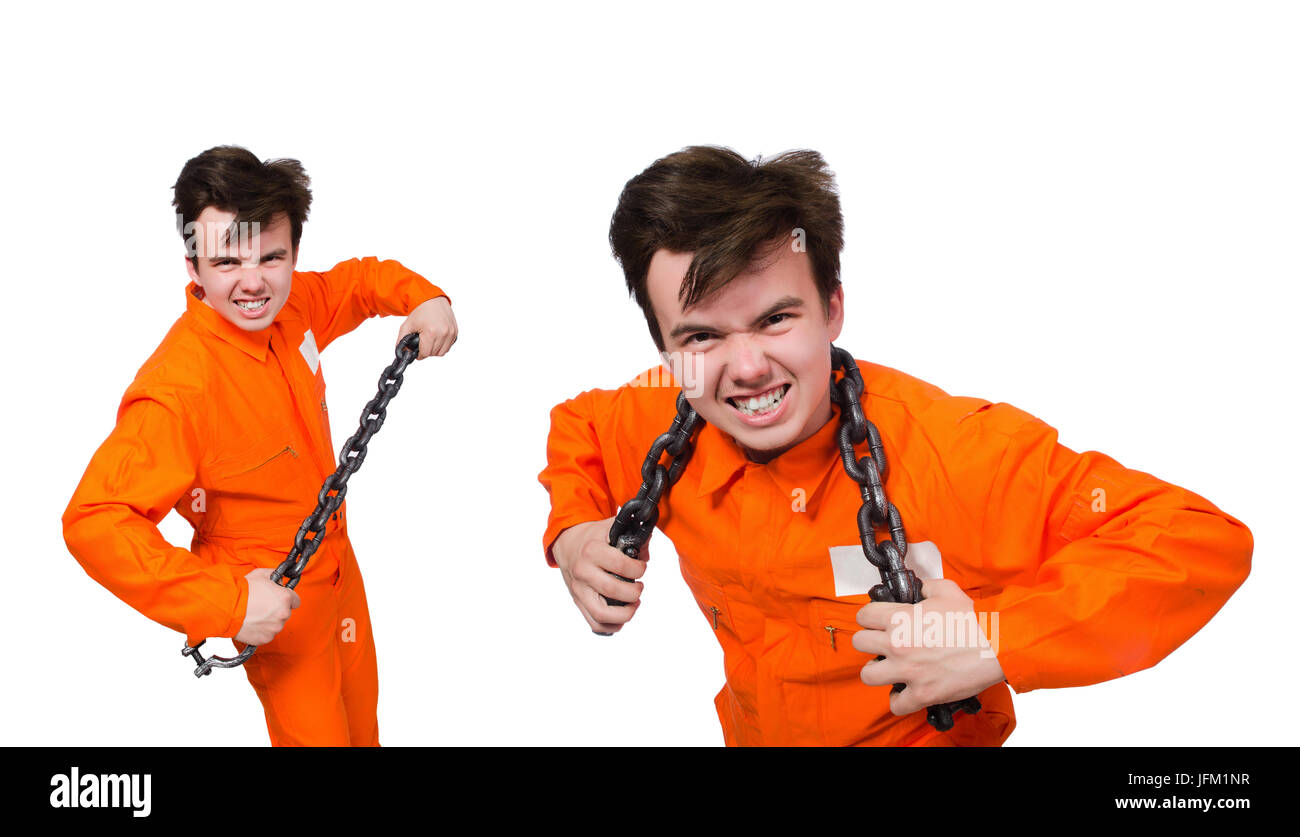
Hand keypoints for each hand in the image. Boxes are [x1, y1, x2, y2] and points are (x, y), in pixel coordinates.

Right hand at [234, 568, 301, 645]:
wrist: (227, 607)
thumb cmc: (242, 591)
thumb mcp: (261, 574)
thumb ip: (274, 576)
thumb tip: (278, 579)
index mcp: (285, 598)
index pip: (296, 601)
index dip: (287, 599)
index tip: (279, 600)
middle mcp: (283, 614)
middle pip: (285, 613)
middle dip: (276, 610)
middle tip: (262, 606)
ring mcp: (275, 628)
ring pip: (276, 625)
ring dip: (269, 621)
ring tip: (254, 614)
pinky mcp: (265, 638)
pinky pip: (267, 634)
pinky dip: (261, 631)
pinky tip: (252, 623)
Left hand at [398, 296, 456, 358]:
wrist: (432, 299)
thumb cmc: (420, 311)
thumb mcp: (407, 325)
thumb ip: (401, 341)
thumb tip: (401, 353)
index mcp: (431, 332)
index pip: (425, 353)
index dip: (419, 354)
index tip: (417, 351)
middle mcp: (443, 333)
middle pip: (434, 354)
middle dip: (427, 351)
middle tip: (423, 345)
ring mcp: (450, 332)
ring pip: (443, 352)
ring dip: (435, 350)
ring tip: (430, 342)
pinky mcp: (455, 331)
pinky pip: (449, 346)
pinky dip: (443, 345)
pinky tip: (437, 339)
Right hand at [552, 517, 648, 633]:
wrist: (567, 543)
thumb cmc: (592, 538)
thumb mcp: (610, 529)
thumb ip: (633, 536)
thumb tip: (648, 548)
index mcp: (592, 550)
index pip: (621, 565)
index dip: (638, 569)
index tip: (641, 567)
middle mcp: (583, 571)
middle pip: (613, 590)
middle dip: (634, 592)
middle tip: (639, 586)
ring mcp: (579, 590)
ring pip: (602, 614)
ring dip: (625, 613)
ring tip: (633, 603)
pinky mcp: (578, 602)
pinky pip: (595, 624)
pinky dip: (612, 625)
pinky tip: (622, 615)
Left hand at [852, 578, 1004, 715]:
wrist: (996, 644)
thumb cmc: (973, 619)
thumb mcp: (946, 590)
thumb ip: (925, 586)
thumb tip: (919, 587)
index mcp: (900, 618)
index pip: (864, 615)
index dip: (871, 617)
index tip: (877, 622)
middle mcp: (898, 644)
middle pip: (859, 643)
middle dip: (870, 642)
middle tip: (883, 644)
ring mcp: (908, 671)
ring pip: (868, 674)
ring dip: (878, 671)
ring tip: (890, 669)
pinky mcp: (923, 693)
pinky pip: (896, 704)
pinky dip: (899, 700)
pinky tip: (906, 691)